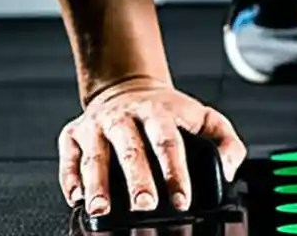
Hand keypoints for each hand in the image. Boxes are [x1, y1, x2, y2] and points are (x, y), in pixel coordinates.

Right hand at [57, 76, 246, 216]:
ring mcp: (96, 125)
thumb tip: (228, 170)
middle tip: (145, 205)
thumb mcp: (204, 117)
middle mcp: (125, 117)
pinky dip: (69, 179)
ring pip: (95, 156)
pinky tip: (77, 198)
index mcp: (158, 112)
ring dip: (97, 184)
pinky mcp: (73, 134)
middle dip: (137, 179)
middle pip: (131, 149)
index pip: (168, 142)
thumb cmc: (168, 112)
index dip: (175, 172)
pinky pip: (68, 158)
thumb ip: (225, 142)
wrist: (128, 87)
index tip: (181, 198)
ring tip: (101, 209)